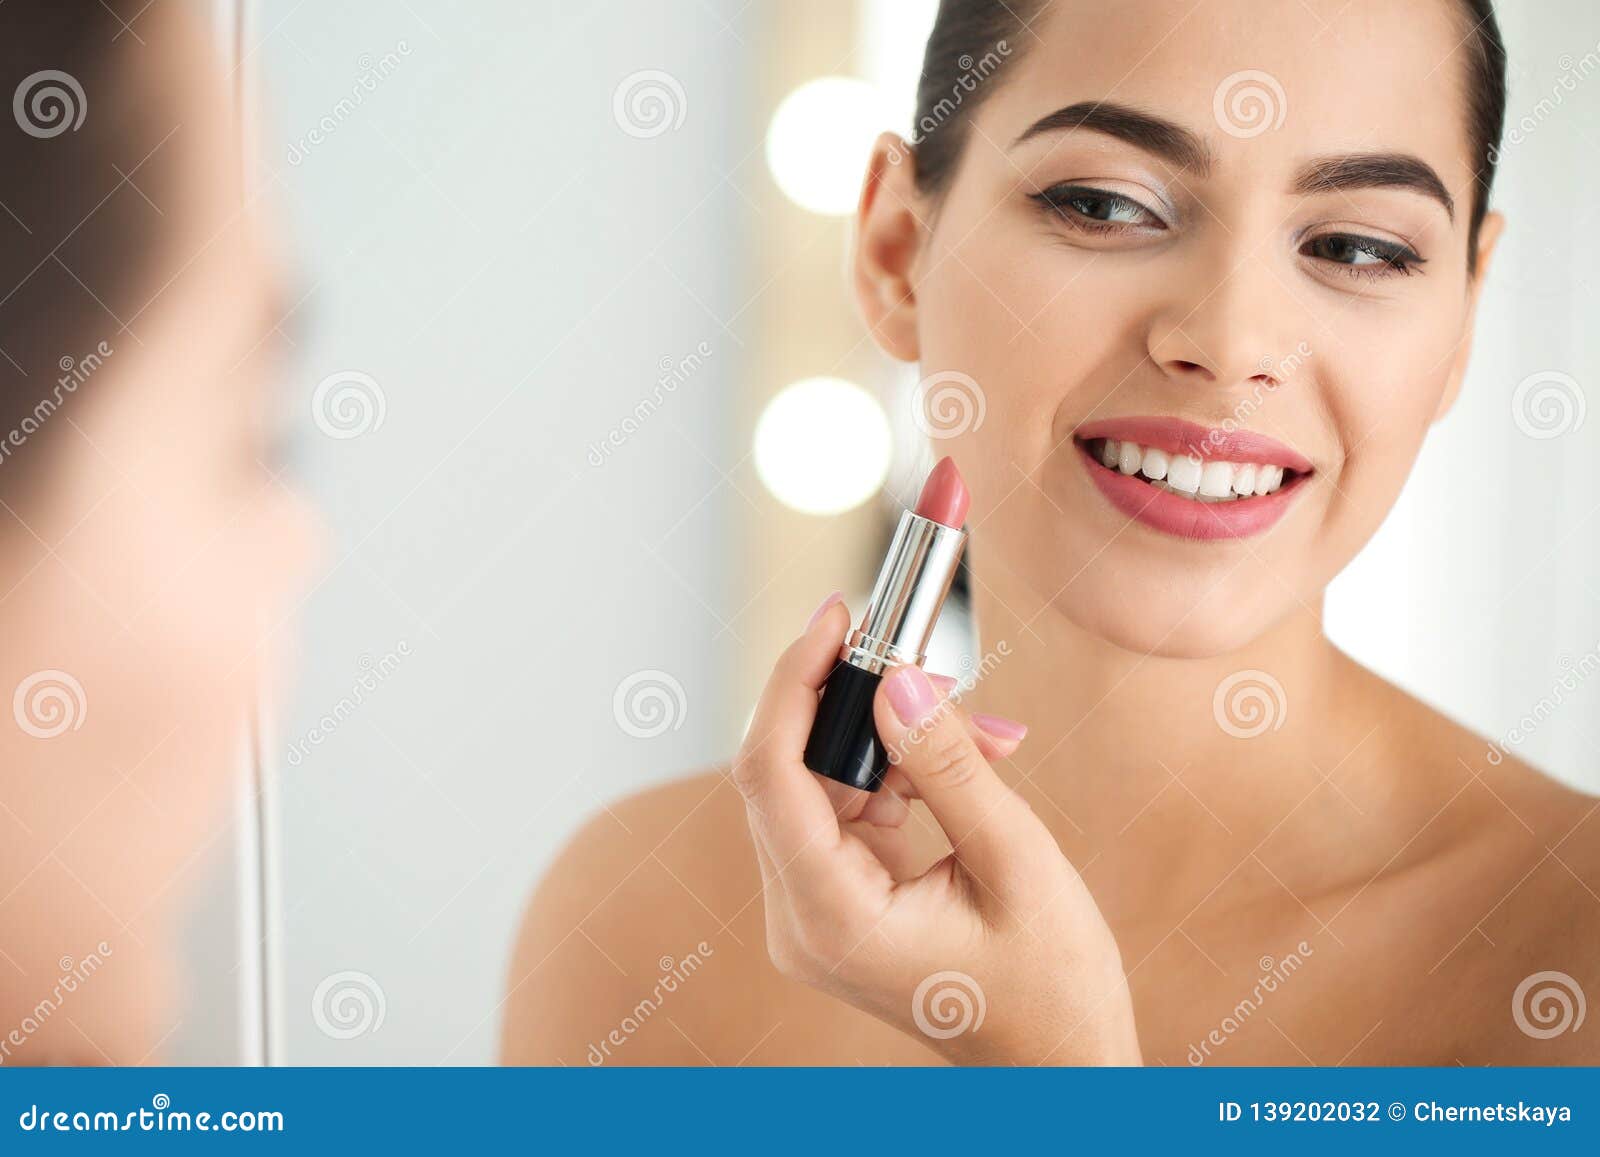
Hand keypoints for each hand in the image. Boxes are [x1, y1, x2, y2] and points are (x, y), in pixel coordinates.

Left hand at [733, 595, 1141, 1064]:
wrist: (1059, 1066)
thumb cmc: (1052, 984)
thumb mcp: (1015, 862)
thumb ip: (948, 765)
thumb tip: (894, 677)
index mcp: (832, 920)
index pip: (769, 774)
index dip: (792, 681)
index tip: (837, 616)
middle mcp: (801, 920)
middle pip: (787, 771)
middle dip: (851, 699)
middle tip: (916, 647)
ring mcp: (815, 915)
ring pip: (821, 783)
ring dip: (890, 737)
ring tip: (980, 728)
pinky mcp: (840, 903)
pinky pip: (849, 810)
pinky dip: (902, 774)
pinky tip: (966, 761)